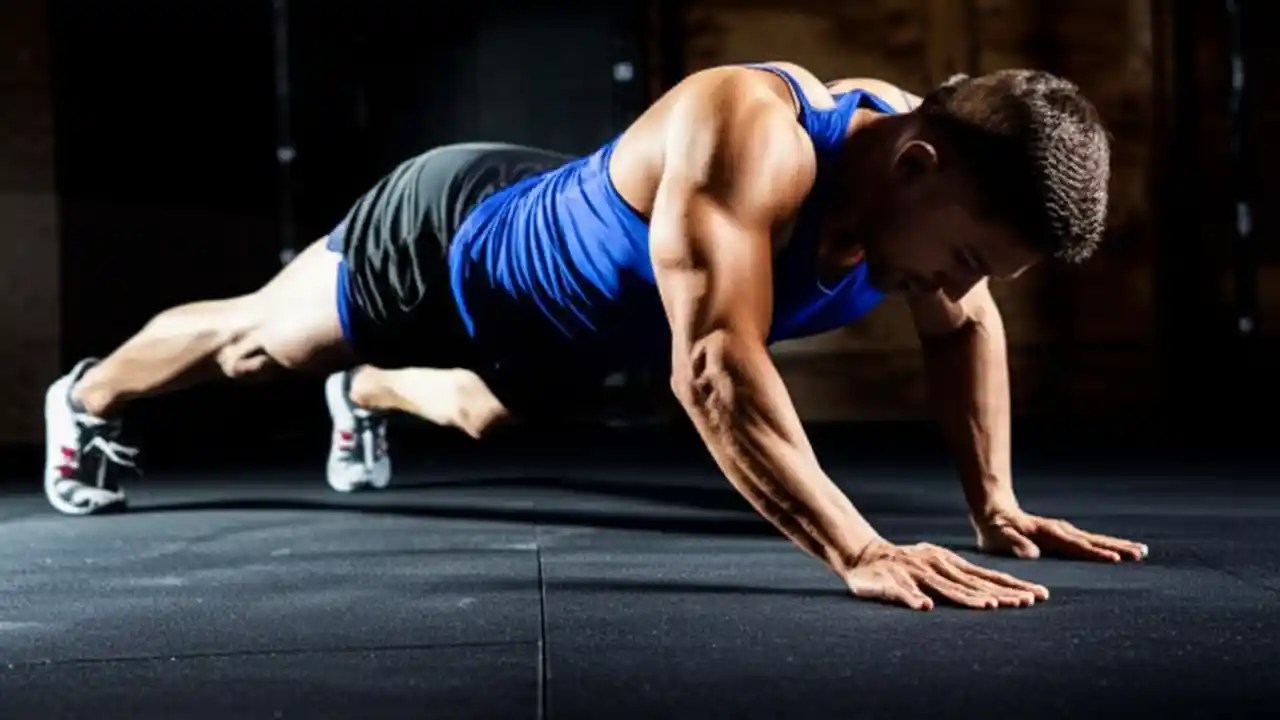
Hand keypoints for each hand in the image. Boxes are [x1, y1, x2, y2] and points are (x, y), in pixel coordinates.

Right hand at [843, 539, 1049, 610]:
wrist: (864, 556)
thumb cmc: (906, 566)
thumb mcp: (937, 567)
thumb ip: (961, 581)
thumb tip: (995, 596)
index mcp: (950, 564)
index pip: (987, 577)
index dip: (1012, 586)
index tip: (1038, 596)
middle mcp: (937, 566)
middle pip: (973, 584)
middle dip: (1001, 594)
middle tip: (1027, 603)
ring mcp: (914, 574)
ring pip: (944, 588)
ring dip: (967, 599)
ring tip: (989, 607)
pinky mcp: (890, 583)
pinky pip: (903, 593)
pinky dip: (914, 600)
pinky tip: (926, 608)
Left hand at [973, 507, 1148, 562]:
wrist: (995, 513)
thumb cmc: (995, 530)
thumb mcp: (998, 538)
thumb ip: (1015, 545)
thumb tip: (1032, 554)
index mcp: (1047, 534)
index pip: (1075, 546)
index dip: (1094, 553)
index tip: (1114, 559)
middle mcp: (1060, 531)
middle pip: (1092, 541)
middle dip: (1116, 547)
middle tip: (1140, 554)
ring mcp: (1065, 532)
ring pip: (1096, 540)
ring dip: (1118, 545)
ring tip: (1140, 552)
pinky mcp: (1066, 536)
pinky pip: (1091, 541)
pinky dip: (1109, 545)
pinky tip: (1122, 551)